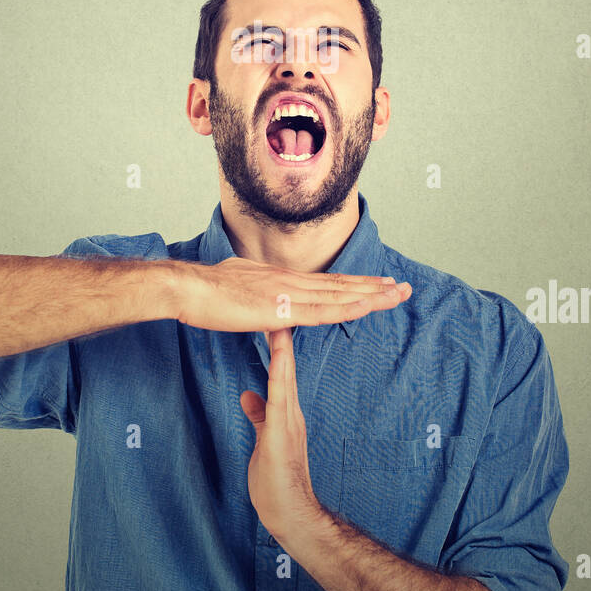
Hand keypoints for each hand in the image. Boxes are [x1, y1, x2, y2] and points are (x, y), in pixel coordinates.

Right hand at [171, 256, 409, 332]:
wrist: (188, 289)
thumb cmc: (204, 292)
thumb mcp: (238, 287)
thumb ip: (256, 294)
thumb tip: (261, 298)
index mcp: (280, 278)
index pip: (325, 282)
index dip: (353, 284)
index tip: (377, 284)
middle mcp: (290, 281)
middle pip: (340, 285)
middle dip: (373, 287)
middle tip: (402, 287)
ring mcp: (287, 293)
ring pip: (339, 295)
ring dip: (371, 295)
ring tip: (398, 294)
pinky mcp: (280, 309)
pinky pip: (321, 311)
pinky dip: (347, 308)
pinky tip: (367, 307)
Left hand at [240, 327, 321, 542]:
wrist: (290, 512)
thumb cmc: (275, 481)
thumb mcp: (263, 440)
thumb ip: (258, 416)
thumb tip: (247, 395)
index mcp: (286, 410)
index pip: (281, 369)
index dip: (278, 341)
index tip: (273, 313)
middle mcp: (291, 409)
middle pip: (286, 365)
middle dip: (284, 334)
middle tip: (283, 301)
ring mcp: (289, 420)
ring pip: (285, 376)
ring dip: (283, 348)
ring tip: (280, 320)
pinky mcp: (282, 433)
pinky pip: (280, 398)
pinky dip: (280, 376)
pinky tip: (279, 358)